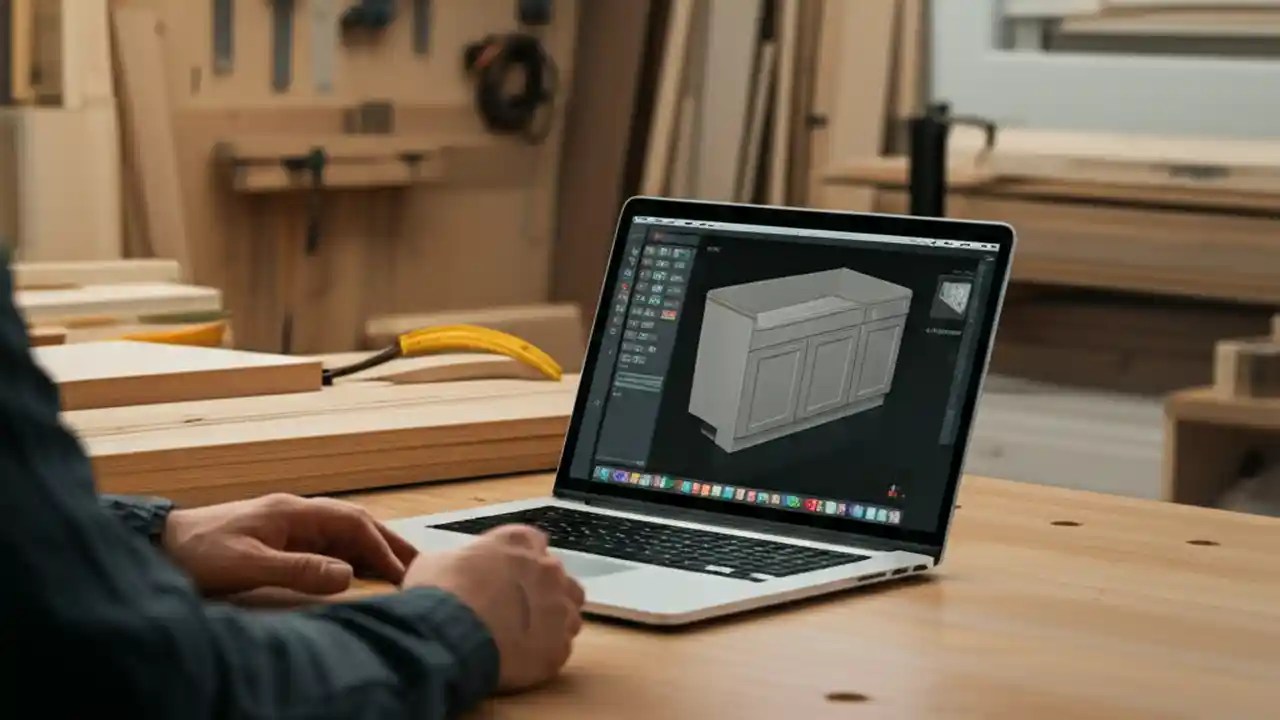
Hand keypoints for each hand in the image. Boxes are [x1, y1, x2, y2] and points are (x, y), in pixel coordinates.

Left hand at [162, 493, 417, 596]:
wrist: (161, 544)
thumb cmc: (200, 552)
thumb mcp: (249, 565)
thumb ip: (299, 569)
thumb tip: (348, 575)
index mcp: (294, 511)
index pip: (352, 522)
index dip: (380, 546)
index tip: (402, 571)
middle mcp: (296, 512)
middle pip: (354, 522)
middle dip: (388, 541)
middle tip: (418, 564)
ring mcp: (288, 524)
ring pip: (342, 532)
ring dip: (371, 548)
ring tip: (398, 568)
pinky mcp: (279, 538)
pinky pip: (326, 543)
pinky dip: (350, 554)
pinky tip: (358, 570)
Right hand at [404, 525, 584, 691]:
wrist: (448, 634)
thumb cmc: (438, 592)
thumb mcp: (437, 561)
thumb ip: (461, 560)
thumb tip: (457, 569)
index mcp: (518, 543)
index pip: (532, 541)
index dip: (519, 558)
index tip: (506, 572)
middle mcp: (546, 570)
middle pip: (556, 576)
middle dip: (540, 588)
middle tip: (514, 606)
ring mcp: (558, 609)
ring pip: (569, 611)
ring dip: (553, 619)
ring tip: (525, 635)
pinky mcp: (558, 647)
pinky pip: (560, 648)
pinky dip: (545, 653)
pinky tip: (522, 660)